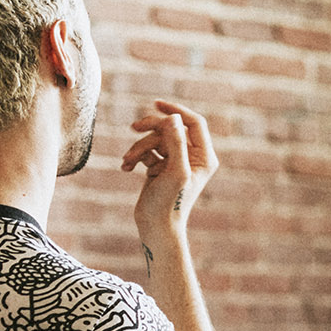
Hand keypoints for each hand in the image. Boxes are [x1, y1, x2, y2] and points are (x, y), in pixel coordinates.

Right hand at [123, 99, 217, 241]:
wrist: (156, 226)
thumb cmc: (169, 203)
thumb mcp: (174, 171)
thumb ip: (176, 143)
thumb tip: (174, 118)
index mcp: (204, 157)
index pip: (194, 123)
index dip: (176, 110)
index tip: (156, 104)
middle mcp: (193, 157)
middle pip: (170, 128)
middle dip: (150, 129)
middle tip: (133, 128)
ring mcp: (176, 161)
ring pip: (155, 139)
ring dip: (138, 147)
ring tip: (127, 161)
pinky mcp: (160, 167)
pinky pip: (146, 151)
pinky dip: (135, 156)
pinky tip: (126, 168)